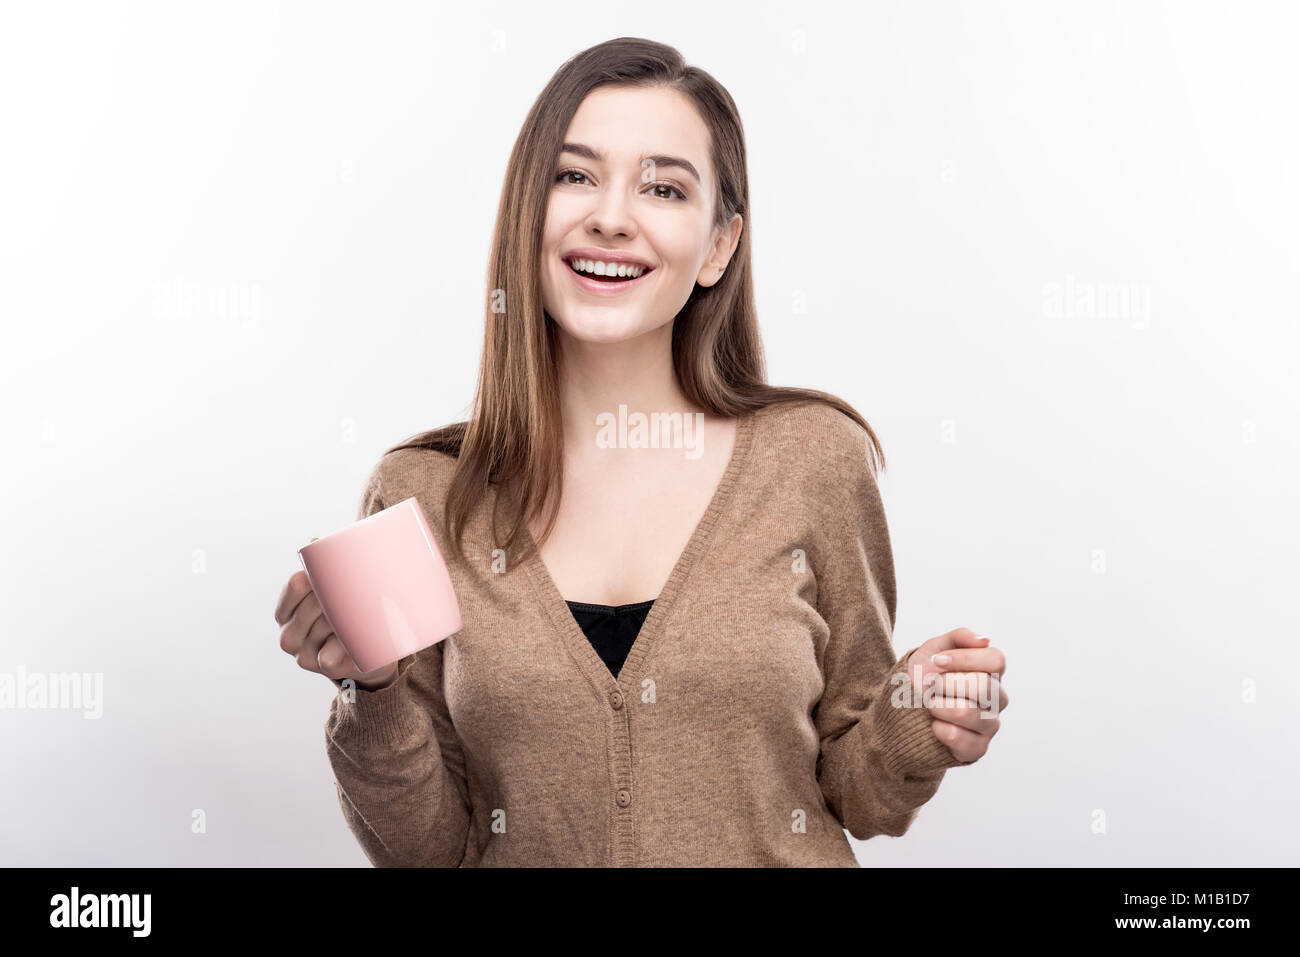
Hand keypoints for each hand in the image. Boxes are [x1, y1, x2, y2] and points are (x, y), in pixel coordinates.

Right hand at [274, 565, 399, 690]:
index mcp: (287, 613)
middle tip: (360, 590)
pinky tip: (351, 643)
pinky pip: (330, 657)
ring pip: (322, 629)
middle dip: (333, 598)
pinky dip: (341, 650)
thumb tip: (315, 539)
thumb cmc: (351, 616)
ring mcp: (305, 656)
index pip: (295, 586)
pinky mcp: (325, 670)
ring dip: (341, 620)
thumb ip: (326, 568)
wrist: (371, 656)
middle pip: (310, 607)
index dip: (314, 578)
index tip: (336, 572)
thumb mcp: (339, 592)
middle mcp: (289, 636)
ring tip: (362, 610)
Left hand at [908, 627, 1007, 763]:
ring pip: (968, 713)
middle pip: (984, 687)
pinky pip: (964, 742)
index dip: (964, 659)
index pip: (996, 660)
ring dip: (939, 706)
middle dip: (946, 683)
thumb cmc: (924, 676)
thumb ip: (959, 638)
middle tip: (930, 685)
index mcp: (991, 673)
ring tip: (929, 704)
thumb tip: (984, 640)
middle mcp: (997, 699)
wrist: (902, 709)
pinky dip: (941, 730)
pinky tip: (934, 725)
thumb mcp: (933, 649)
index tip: (937, 661)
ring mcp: (989, 725)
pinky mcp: (977, 749)